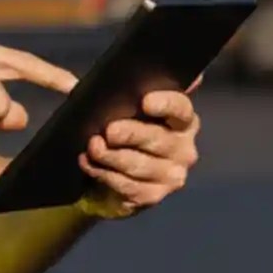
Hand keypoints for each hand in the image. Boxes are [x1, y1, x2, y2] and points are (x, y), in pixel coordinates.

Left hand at [75, 84, 201, 218]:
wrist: (116, 173)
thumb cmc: (125, 129)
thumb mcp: (128, 108)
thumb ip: (134, 89)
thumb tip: (129, 76)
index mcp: (183, 120)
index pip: (181, 109)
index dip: (166, 103)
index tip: (145, 101)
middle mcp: (184, 148)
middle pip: (159, 139)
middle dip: (131, 134)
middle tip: (109, 130)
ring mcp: (171, 175)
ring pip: (139, 165)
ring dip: (111, 156)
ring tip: (92, 146)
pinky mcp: (153, 195)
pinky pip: (127, 186)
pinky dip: (104, 174)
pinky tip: (88, 164)